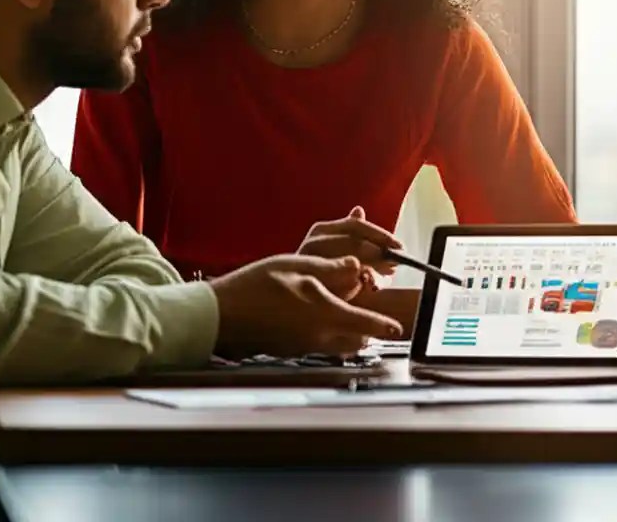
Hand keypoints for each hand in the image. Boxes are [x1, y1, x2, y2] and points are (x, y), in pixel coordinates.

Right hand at [210, 254, 403, 358]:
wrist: (220, 315)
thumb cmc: (254, 288)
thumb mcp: (296, 267)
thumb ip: (330, 269)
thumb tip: (354, 266)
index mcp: (324, 313)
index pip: (365, 324)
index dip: (383, 326)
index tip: (396, 327)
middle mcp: (317, 335)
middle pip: (356, 340)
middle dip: (368, 329)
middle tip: (368, 314)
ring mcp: (304, 346)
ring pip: (340, 344)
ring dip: (348, 332)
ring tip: (341, 310)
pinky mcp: (292, 350)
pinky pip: (321, 345)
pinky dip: (329, 334)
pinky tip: (315, 316)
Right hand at [298, 206, 401, 288]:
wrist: (287, 295)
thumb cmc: (316, 271)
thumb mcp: (332, 246)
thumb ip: (349, 230)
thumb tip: (358, 210)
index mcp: (321, 231)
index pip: (355, 226)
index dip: (381, 235)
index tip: (400, 247)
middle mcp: (313, 244)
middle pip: (355, 245)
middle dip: (379, 256)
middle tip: (393, 267)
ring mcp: (310, 265)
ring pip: (352, 267)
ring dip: (370, 273)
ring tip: (377, 281)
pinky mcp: (313, 288)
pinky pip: (344, 288)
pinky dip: (356, 288)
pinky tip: (361, 289)